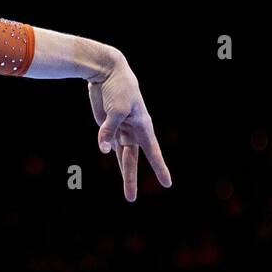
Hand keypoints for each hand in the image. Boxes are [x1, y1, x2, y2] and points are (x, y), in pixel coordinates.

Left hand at [88, 50, 171, 200]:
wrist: (108, 72)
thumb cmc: (119, 88)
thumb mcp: (115, 109)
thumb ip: (109, 131)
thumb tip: (104, 150)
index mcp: (142, 127)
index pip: (153, 153)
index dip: (159, 169)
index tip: (167, 184)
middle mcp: (133, 131)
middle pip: (132, 160)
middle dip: (131, 179)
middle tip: (131, 199)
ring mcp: (121, 128)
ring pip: (122, 155)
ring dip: (123, 172)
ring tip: (129, 192)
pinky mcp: (108, 125)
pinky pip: (109, 141)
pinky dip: (107, 148)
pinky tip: (108, 154)